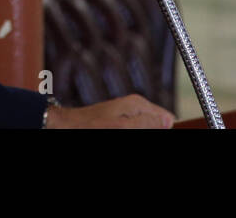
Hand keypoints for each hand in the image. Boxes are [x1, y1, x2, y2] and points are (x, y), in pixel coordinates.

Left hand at [45, 94, 174, 128]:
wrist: (66, 126)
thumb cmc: (91, 126)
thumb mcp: (122, 126)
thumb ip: (147, 123)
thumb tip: (169, 121)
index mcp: (138, 104)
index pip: (167, 120)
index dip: (163, 129)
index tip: (151, 132)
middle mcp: (135, 107)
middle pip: (155, 125)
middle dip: (149, 130)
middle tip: (126, 129)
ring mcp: (126, 114)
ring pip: (143, 127)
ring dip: (137, 130)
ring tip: (118, 129)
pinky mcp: (118, 122)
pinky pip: (131, 127)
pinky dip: (128, 129)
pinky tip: (117, 130)